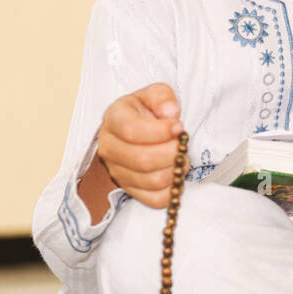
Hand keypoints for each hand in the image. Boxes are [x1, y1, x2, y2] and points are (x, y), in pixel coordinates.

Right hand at [96, 82, 190, 208]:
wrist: (136, 130)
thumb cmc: (145, 111)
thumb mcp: (154, 94)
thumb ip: (162, 97)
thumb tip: (170, 113)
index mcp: (113, 119)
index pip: (132, 131)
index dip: (160, 131)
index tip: (179, 127)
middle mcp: (109, 147)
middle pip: (141, 160)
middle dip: (171, 154)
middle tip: (183, 146)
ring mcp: (117, 171)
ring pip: (150, 181)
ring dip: (174, 170)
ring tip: (181, 158)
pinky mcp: (129, 189)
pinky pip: (154, 199)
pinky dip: (171, 190)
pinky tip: (175, 174)